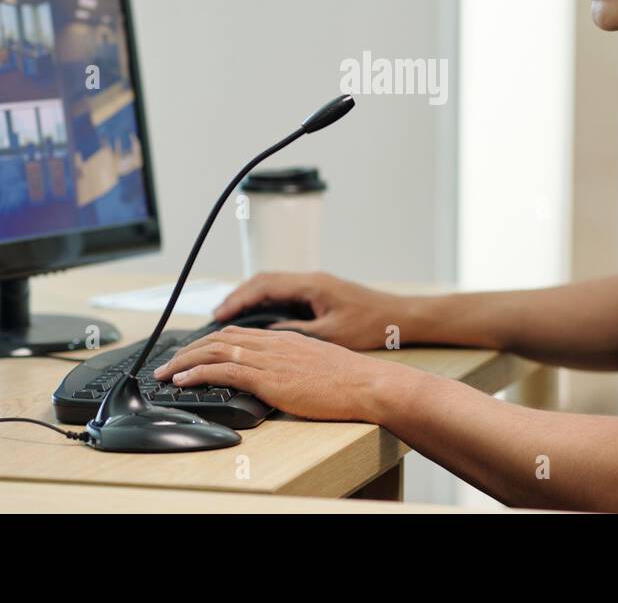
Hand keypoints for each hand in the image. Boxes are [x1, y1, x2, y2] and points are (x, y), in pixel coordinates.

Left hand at [151, 326, 413, 422]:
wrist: (366, 383)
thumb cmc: (349, 380)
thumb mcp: (317, 364)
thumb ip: (295, 364)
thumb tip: (283, 375)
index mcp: (284, 339)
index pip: (238, 334)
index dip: (210, 341)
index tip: (194, 351)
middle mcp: (272, 343)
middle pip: (220, 338)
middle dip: (189, 349)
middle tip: (169, 361)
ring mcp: (269, 358)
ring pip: (215, 351)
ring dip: (184, 360)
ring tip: (166, 371)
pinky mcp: (268, 377)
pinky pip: (223, 370)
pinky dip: (197, 372)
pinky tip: (183, 379)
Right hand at [214, 271, 408, 350]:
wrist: (402, 318)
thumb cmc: (374, 326)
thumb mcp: (332, 335)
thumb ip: (298, 334)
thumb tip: (267, 337)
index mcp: (311, 286)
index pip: (264, 286)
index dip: (238, 300)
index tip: (218, 315)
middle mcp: (311, 281)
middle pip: (263, 283)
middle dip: (237, 299)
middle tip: (215, 318)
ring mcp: (315, 287)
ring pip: (273, 288)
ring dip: (250, 301)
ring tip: (228, 320)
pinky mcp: (320, 296)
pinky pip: (284, 296)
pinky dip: (266, 306)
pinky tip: (259, 322)